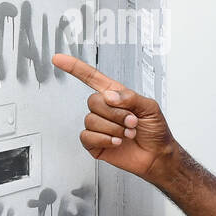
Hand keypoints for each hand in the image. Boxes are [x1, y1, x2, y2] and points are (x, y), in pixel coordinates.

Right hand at [51, 53, 175, 181]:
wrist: (157, 156)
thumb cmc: (156, 131)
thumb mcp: (150, 107)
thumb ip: (130, 97)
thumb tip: (109, 96)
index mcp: (116, 95)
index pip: (91, 78)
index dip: (74, 68)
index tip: (58, 59)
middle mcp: (105, 109)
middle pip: (92, 101)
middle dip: (115, 113)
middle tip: (131, 121)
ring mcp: (98, 126)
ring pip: (91, 120)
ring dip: (113, 128)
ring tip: (128, 134)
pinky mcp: (95, 143)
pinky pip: (87, 137)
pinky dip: (104, 139)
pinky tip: (117, 142)